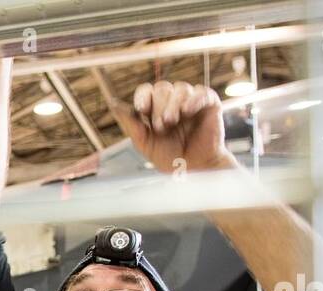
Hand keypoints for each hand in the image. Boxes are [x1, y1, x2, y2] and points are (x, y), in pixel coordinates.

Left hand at [112, 81, 232, 174]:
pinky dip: (193, 99)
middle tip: (161, 126)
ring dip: (173, 104)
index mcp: (155, 109)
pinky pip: (201, 92)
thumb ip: (131, 123)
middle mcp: (172, 102)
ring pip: (180, 88)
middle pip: (162, 88)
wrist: (194, 170)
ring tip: (172, 122)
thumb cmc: (170, 159)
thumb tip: (112, 103)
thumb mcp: (145, 143)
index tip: (142, 110)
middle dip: (158, 106)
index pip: (146, 91)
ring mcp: (191, 101)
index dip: (143, 97)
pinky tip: (187, 111)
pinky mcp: (209, 104)